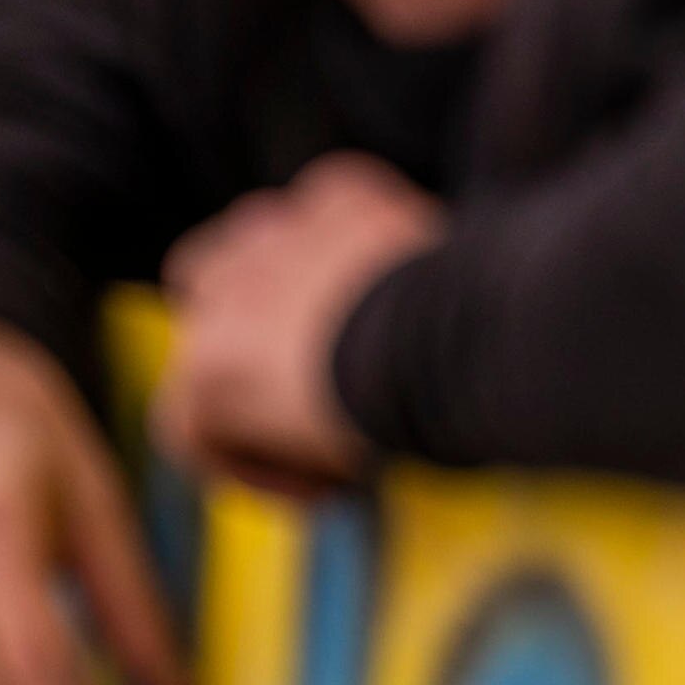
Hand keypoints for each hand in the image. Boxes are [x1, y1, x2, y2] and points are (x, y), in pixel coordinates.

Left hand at [153, 154, 441, 496]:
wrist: (462, 341)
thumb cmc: (496, 321)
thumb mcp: (450, 282)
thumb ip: (406, 292)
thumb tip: (420, 347)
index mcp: (337, 194)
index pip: (296, 237)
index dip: (320, 308)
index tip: (372, 366)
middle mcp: (273, 228)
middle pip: (222, 274)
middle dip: (253, 337)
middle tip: (315, 403)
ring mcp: (231, 293)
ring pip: (200, 352)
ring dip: (248, 406)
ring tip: (322, 454)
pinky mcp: (208, 361)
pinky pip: (188, 431)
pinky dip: (246, 470)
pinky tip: (322, 490)